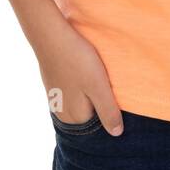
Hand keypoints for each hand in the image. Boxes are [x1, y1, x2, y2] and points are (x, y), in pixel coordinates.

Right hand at [37, 20, 124, 135]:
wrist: (50, 35)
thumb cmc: (77, 60)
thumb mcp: (98, 87)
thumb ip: (108, 112)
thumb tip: (117, 134)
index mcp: (75, 117)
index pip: (99, 126)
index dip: (112, 114)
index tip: (119, 99)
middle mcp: (62, 112)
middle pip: (89, 115)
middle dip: (101, 105)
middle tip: (112, 86)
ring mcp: (56, 98)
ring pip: (81, 102)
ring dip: (92, 95)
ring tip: (101, 78)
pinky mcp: (54, 84)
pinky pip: (73, 92)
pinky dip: (82, 86)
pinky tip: (87, 72)